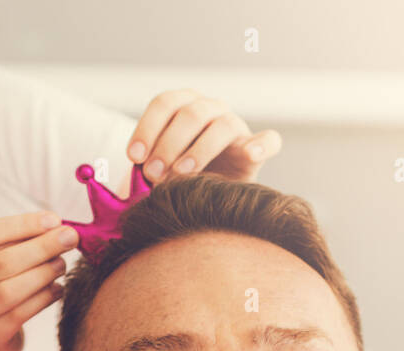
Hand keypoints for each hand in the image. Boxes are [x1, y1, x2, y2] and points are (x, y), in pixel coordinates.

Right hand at [0, 212, 77, 350]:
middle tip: (70, 238)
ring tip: (62, 265)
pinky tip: (58, 289)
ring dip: (42, 274)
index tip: (54, 220)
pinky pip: (18, 315)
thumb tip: (57, 227)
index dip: (22, 224)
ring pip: (8, 290)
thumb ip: (17, 245)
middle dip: (40, 247)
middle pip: (0, 261)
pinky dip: (42, 299)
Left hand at [127, 90, 281, 184]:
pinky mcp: (256, 148)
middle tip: (153, 173)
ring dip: (199, 150)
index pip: (164, 104)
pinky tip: (251, 154)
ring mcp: (234, 126)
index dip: (147, 128)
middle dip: (168, 144)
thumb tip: (135, 175)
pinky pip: (269, 140)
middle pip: (190, 114)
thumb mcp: (158, 167)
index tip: (134, 157)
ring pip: (221, 125)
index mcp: (182, 105)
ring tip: (183, 174)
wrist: (209, 193)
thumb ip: (147, 165)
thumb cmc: (177, 177)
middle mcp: (209, 109)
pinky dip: (262, 145)